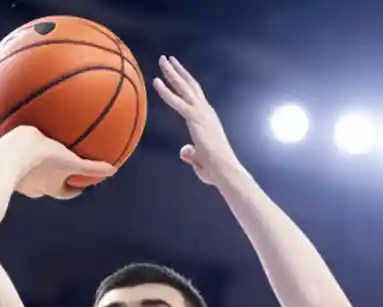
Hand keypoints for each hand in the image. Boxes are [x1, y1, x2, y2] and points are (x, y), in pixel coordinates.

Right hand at [6, 126, 116, 199]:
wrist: (7, 154)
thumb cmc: (40, 159)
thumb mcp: (70, 162)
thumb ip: (91, 169)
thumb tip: (114, 170)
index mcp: (50, 186)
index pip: (66, 192)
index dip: (75, 188)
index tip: (82, 184)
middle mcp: (34, 185)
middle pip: (49, 182)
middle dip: (56, 175)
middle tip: (64, 165)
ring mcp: (18, 176)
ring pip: (31, 170)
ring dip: (37, 163)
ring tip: (41, 148)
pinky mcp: (4, 163)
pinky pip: (15, 155)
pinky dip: (19, 149)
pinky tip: (19, 132)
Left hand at [153, 56, 243, 185]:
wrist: (226, 171)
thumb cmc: (215, 169)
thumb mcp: (200, 160)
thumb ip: (191, 154)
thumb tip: (185, 151)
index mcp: (208, 119)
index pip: (195, 96)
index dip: (185, 82)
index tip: (176, 72)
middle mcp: (206, 112)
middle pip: (190, 85)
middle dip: (178, 71)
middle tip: (166, 59)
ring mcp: (202, 114)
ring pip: (185, 87)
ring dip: (172, 73)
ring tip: (162, 60)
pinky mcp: (196, 119)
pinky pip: (178, 102)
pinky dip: (166, 91)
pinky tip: (156, 82)